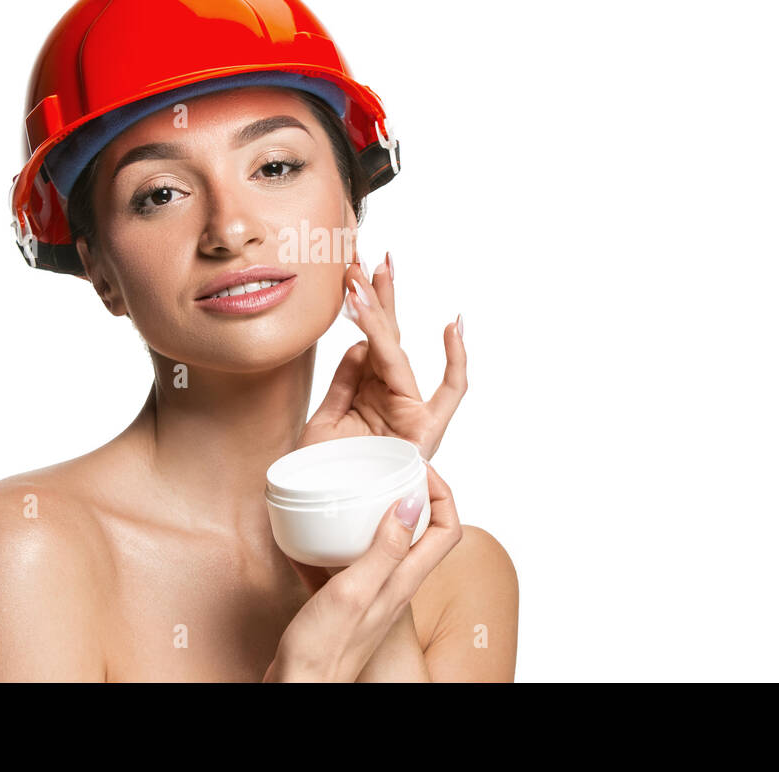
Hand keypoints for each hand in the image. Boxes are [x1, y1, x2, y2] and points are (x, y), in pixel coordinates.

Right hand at [263, 460, 461, 681]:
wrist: (298, 689)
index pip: (446, 531)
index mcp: (403, 581)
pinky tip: (307, 535)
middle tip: (391, 471)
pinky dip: (331, 543)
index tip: (417, 469)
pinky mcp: (342, 602)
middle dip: (412, 495)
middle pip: (421, 533)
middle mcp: (392, 586)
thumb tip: (413, 505)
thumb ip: (384, 550)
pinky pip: (344, 562)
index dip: (442, 494)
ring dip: (373, 515)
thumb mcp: (355, 591)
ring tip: (353, 492)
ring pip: (383, 545)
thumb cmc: (324, 650)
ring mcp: (369, 594)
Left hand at [299, 251, 466, 460]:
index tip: (356, 276)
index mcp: (367, 397)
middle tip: (368, 254)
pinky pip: (450, 390)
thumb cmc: (326, 479)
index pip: (368, 347)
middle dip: (379, 295)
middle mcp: (390, 400)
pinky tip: (453, 325)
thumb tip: (360, 346)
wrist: (328, 523)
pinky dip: (455, 358)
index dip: (369, 312)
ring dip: (382, 312)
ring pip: (399, 352)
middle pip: (387, 337)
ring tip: (367, 276)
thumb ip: (344, 384)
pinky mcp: (424, 431)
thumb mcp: (323, 424)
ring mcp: (409, 414)